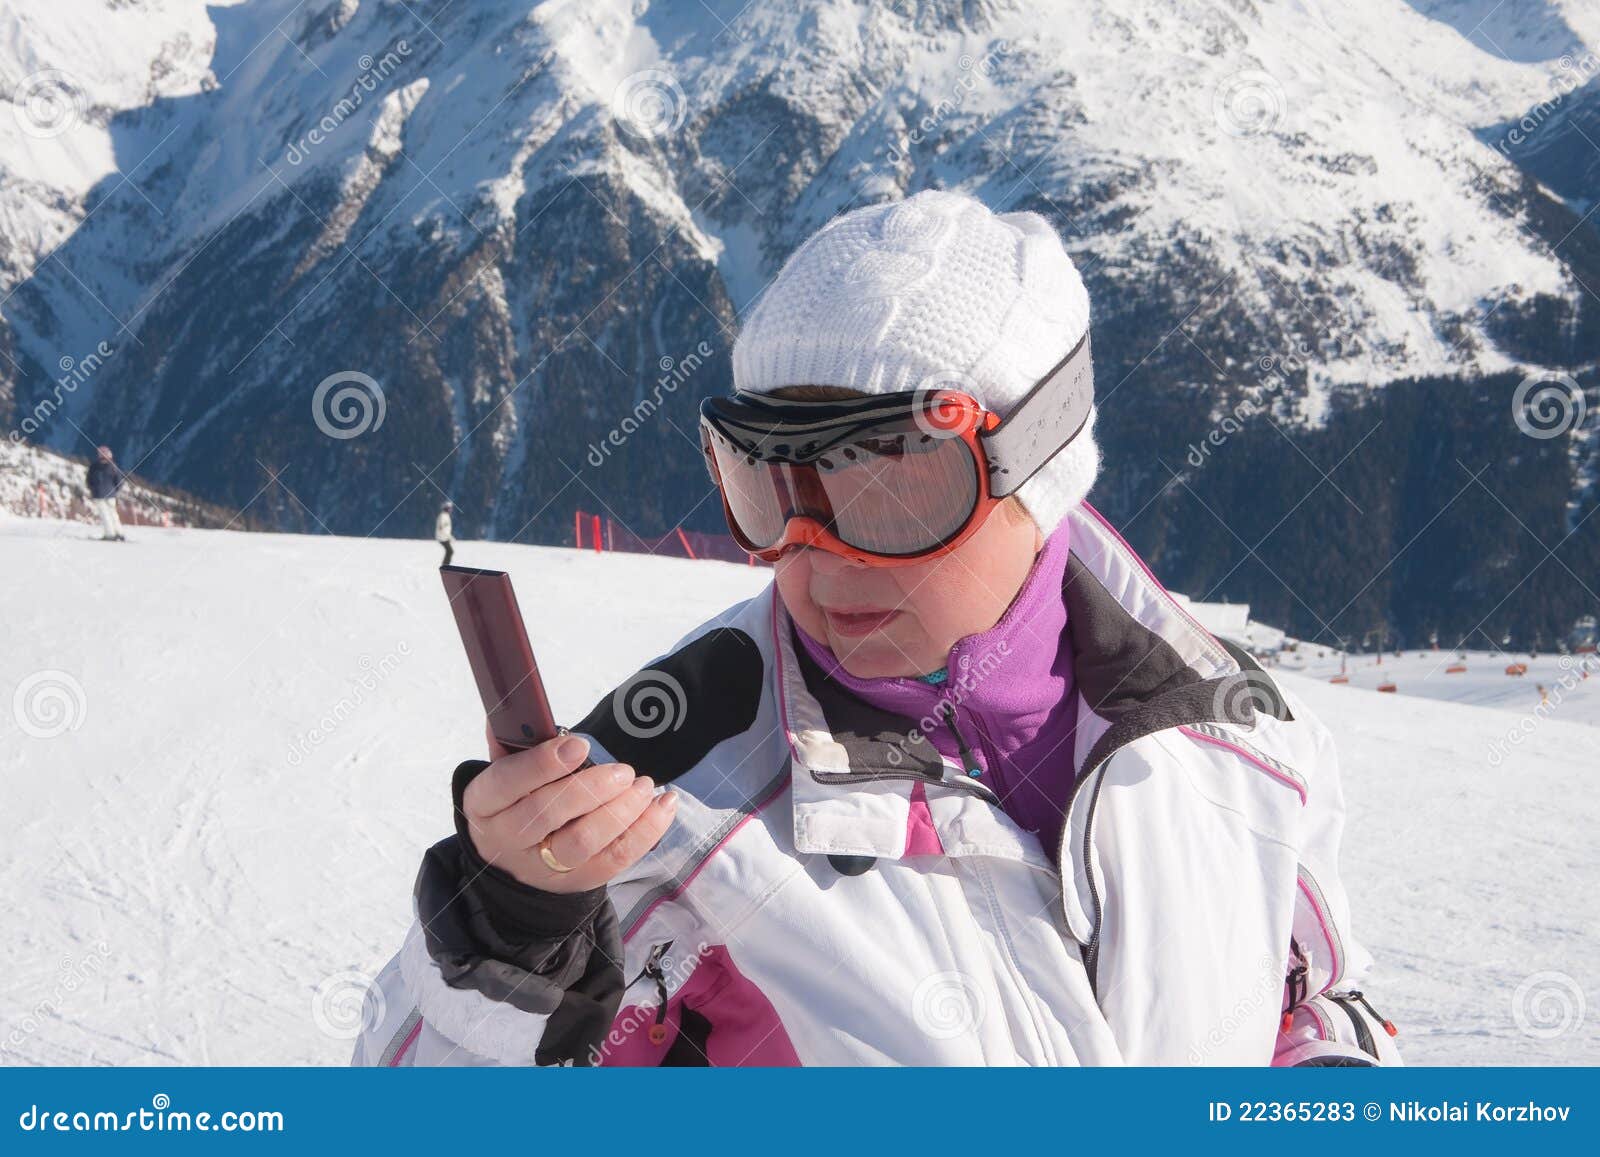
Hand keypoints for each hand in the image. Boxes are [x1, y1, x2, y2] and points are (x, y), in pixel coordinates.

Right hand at [464, 727, 676, 892]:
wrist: (513, 860)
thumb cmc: (515, 801)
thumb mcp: (503, 770)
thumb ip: (513, 740)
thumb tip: (522, 705)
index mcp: (485, 803)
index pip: (508, 782)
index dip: (544, 763)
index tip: (581, 745)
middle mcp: (508, 838)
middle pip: (547, 814)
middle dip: (591, 789)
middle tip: (624, 770)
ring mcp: (542, 866)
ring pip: (582, 842)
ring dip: (620, 811)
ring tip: (644, 786)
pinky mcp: (577, 881)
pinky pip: (614, 860)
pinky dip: (645, 831)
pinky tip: (663, 804)